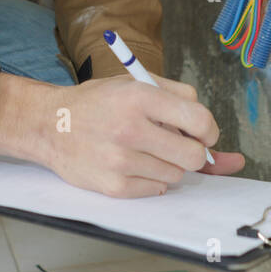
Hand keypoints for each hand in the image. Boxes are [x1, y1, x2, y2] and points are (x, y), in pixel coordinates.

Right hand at [40, 73, 245, 197]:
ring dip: (168, 164)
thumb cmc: (99, 102)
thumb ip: (181, 100)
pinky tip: (131, 163)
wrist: (50, 124)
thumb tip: (220, 141)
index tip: (204, 134)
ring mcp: (120, 160)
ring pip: (177, 174)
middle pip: (194, 157)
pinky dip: (151, 179)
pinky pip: (157, 189)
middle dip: (194, 153)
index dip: (209, 131)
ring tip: (143, 149)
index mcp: (139, 97)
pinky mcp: (113, 186)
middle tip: (177, 145)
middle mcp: (130, 128)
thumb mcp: (136, 82)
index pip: (200, 121)